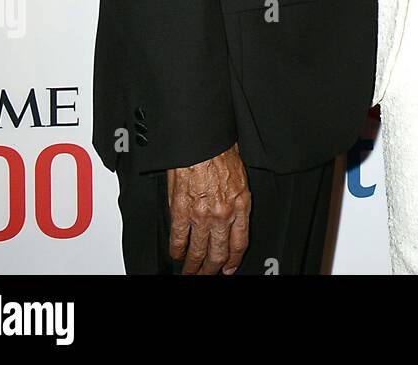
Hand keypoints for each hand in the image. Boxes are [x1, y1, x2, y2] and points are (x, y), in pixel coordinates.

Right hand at [167, 143, 250, 273]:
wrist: (202, 142)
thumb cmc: (221, 152)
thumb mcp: (241, 177)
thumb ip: (237, 201)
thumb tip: (233, 218)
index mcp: (241, 204)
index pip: (239, 243)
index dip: (233, 260)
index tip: (229, 268)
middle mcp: (223, 213)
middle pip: (218, 253)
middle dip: (212, 269)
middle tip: (207, 274)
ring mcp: (201, 214)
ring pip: (198, 251)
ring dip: (193, 266)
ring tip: (190, 272)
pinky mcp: (181, 211)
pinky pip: (179, 238)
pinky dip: (177, 249)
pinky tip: (177, 254)